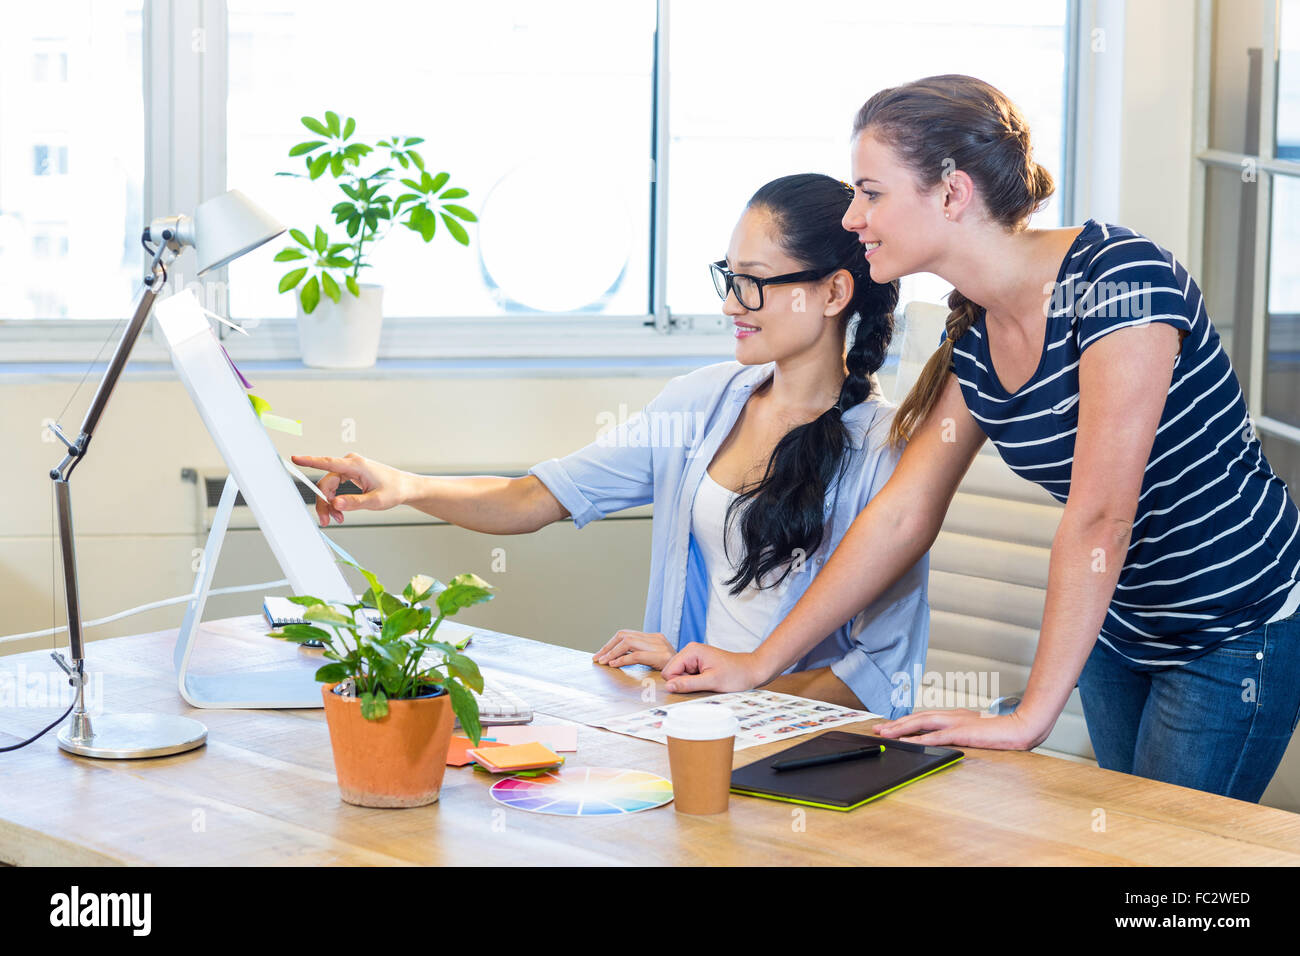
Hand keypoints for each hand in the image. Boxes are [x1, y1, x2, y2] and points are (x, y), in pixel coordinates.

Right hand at [290, 453, 412, 526]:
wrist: (406, 487)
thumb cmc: (394, 490)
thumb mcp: (375, 501)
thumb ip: (354, 503)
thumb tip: (335, 503)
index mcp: (356, 465)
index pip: (328, 462)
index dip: (310, 461)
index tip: (295, 458)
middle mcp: (351, 464)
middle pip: (326, 483)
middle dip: (325, 503)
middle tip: (326, 520)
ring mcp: (350, 468)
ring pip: (330, 487)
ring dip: (331, 504)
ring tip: (338, 518)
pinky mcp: (350, 474)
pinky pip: (336, 487)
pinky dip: (336, 500)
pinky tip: (340, 512)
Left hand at [592, 631, 674, 669]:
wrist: (694, 676)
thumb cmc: (674, 673)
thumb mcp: (656, 661)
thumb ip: (642, 655)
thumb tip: (619, 658)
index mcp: (654, 637)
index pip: (627, 634)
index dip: (611, 644)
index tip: (601, 654)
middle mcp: (656, 638)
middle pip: (624, 635)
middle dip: (608, 646)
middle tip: (597, 658)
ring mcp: (658, 645)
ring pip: (627, 642)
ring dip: (611, 652)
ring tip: (603, 662)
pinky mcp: (659, 656)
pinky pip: (636, 655)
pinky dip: (622, 659)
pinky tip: (614, 665)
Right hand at [661, 642, 766, 693]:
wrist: (753, 670)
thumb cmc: (737, 674)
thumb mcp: (712, 681)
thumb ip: (688, 684)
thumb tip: (668, 687)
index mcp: (691, 651)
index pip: (669, 671)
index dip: (679, 683)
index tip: (697, 685)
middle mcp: (690, 651)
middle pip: (672, 673)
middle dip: (683, 682)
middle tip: (703, 684)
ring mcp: (694, 657)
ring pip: (679, 676)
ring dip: (690, 683)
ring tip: (707, 682)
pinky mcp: (698, 664)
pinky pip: (687, 676)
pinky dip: (695, 682)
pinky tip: (707, 682)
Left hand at [871, 707, 1051, 750]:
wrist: (1020, 727)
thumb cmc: (999, 731)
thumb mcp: (974, 730)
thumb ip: (958, 732)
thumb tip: (942, 739)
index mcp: (954, 715)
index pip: (923, 717)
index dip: (904, 722)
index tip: (889, 726)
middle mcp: (952, 715)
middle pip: (918, 718)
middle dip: (896, 724)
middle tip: (879, 729)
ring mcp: (957, 722)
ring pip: (922, 723)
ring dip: (902, 729)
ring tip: (887, 734)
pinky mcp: (963, 732)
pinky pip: (938, 736)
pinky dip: (922, 739)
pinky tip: (910, 742)